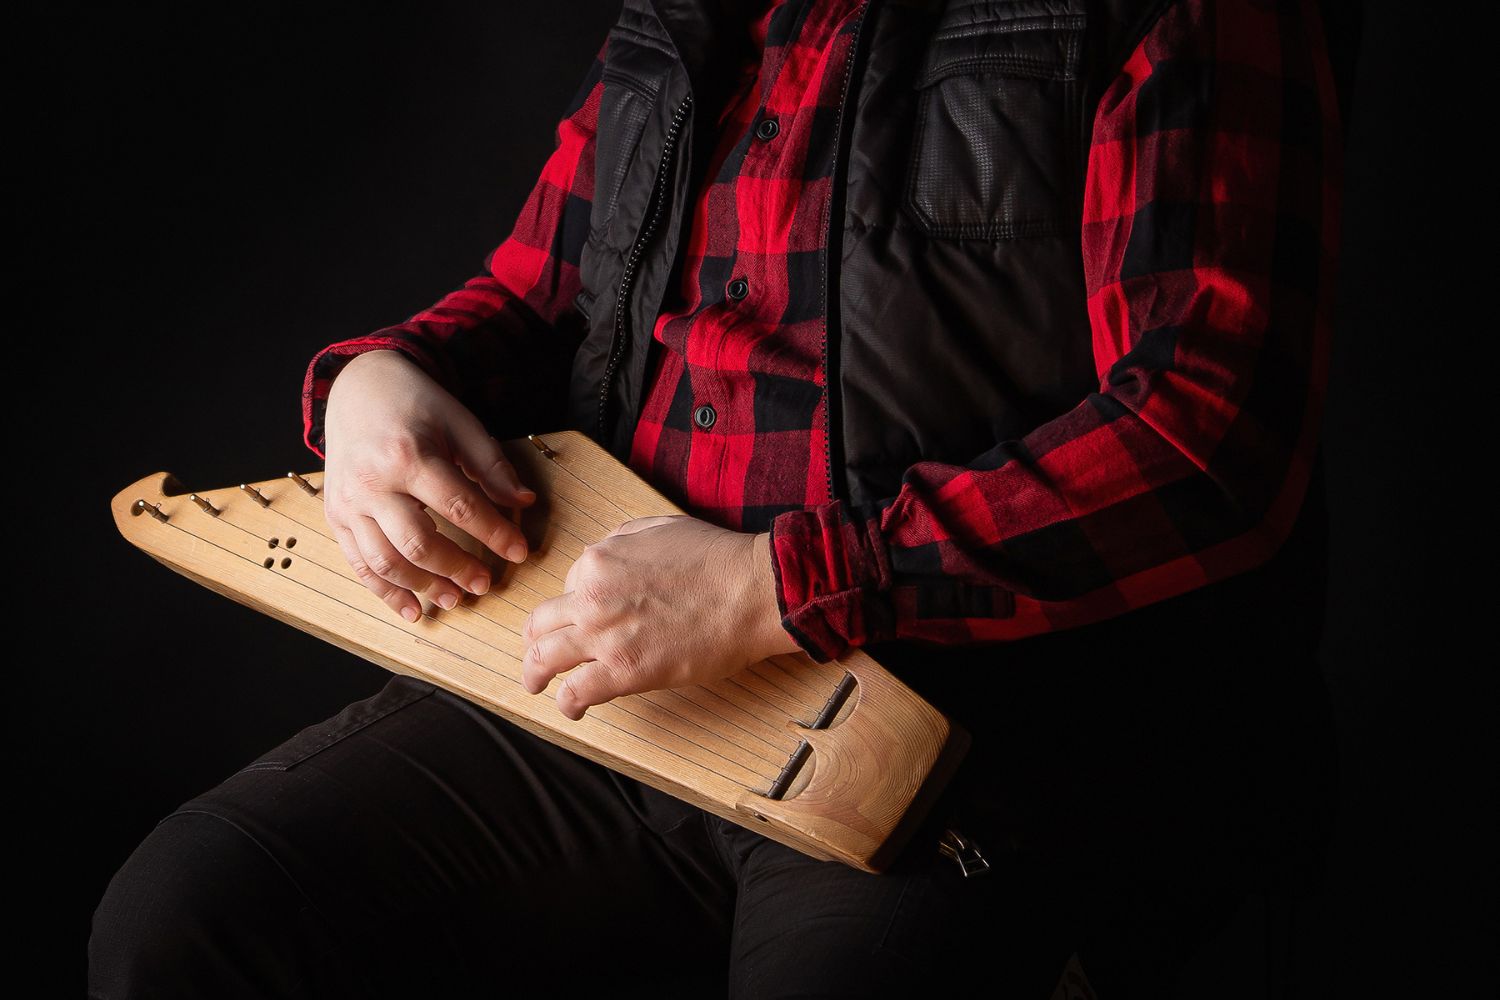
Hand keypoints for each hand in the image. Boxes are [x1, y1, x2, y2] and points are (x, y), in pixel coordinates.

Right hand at [322, 349, 536, 621]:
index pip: (459, 506)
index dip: (493, 533)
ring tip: (454, 598)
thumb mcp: (460, 422)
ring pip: (384, 560)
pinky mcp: (335, 516)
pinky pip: (358, 564)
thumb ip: (492, 465)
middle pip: (418, 542)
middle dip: (456, 568)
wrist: (359, 387)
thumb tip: (523, 503)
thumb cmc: (415, 404)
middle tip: (485, 583)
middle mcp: (373, 483)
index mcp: (409, 455)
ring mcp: (349, 503)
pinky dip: (384, 592)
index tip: (520, 552)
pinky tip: (412, 610)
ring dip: (422, 586)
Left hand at [520, 514, 803, 719]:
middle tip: (535, 652)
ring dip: (534, 674)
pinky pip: (576, 692)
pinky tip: (571, 709)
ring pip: (545, 659)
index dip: (575, 604)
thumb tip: (607, 560)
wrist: (751, 590)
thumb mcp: (658, 528)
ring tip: (535, 685)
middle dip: (535, 640)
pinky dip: (566, 704)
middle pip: (542, 624)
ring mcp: (604, 636)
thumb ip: (621, 542)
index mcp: (598, 562)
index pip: (569, 587)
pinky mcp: (625, 671)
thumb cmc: (716, 558)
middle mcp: (591, 598)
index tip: (583, 618)